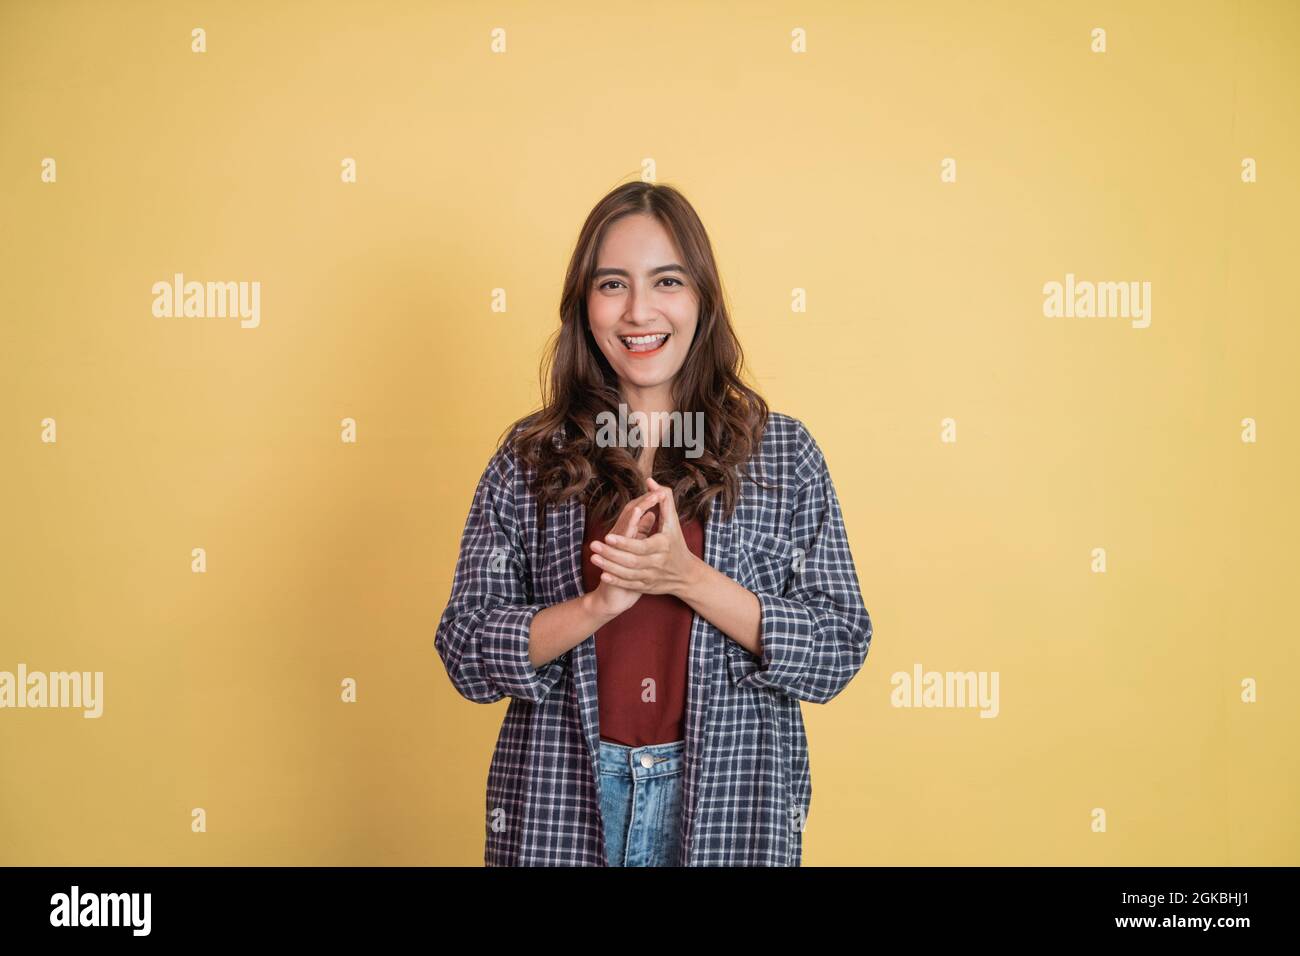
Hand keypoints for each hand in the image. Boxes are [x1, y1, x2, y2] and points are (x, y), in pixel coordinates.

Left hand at [589, 477, 703, 599]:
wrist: (685, 575)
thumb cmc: (676, 543)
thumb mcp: (673, 521)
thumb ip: (663, 500)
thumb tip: (650, 482)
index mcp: (662, 546)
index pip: (641, 546)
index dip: (624, 542)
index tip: (607, 536)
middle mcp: (657, 563)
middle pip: (631, 561)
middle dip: (611, 554)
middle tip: (593, 546)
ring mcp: (651, 576)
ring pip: (628, 574)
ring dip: (609, 566)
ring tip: (593, 558)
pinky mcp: (646, 586)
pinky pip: (629, 585)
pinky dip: (616, 580)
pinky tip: (603, 574)